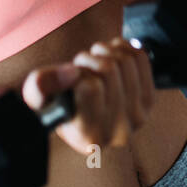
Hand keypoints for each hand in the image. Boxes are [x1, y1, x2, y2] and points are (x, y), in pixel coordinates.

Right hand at [21, 37, 155, 154]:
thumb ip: (39, 86)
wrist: (83, 109)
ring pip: (125, 60)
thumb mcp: (38, 97)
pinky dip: (122, 49)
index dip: (78, 72)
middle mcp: (117, 132)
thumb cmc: (58, 103)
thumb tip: (71, 73)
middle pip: (109, 69)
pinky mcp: (149, 100)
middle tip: (80, 66)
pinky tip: (110, 57)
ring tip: (93, 62)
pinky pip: (139, 57)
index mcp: (89, 138)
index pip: (90, 87)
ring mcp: (137, 116)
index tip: (72, 76)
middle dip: (89, 59)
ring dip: (105, 52)